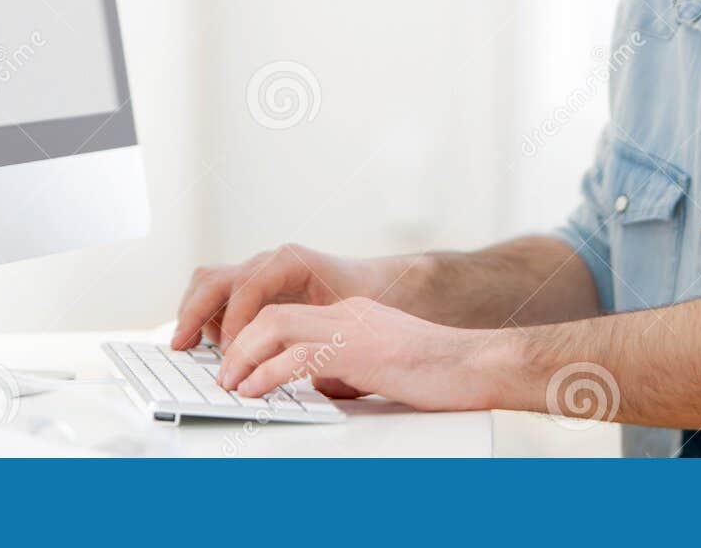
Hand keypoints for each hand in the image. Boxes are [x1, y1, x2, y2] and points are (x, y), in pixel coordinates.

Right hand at [170, 243, 393, 351]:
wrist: (373, 283)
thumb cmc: (361, 297)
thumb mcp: (346, 314)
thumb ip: (316, 334)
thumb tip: (287, 365)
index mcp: (289, 261)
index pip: (247, 286)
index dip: (234, 320)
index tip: (231, 353)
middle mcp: (267, 262)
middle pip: (214, 278)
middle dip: (194, 312)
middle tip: (181, 346)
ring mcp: (256, 271)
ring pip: (207, 282)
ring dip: (194, 312)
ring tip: (188, 347)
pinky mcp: (250, 287)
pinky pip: (216, 295)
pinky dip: (205, 316)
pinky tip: (212, 345)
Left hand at [216, 298, 512, 411]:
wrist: (480, 365)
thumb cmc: (440, 372)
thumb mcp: (381, 366)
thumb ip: (346, 367)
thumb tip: (317, 385)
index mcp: (351, 314)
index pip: (287, 313)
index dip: (252, 335)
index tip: (233, 362)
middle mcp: (347, 313)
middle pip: (272, 312)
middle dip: (237, 341)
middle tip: (221, 373)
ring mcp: (353, 328)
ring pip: (277, 326)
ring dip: (244, 355)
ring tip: (230, 382)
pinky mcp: (360, 350)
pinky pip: (299, 356)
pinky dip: (268, 373)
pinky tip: (256, 389)